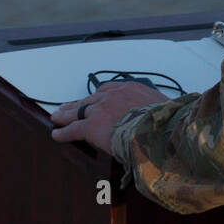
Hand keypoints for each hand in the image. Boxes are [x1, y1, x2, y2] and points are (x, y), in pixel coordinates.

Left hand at [50, 81, 170, 154]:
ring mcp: (101, 109)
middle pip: (90, 98)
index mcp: (131, 89)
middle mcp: (113, 95)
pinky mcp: (92, 126)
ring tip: (57, 117)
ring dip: (66, 114)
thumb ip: (158, 109)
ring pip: (78, 111)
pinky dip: (63, 132)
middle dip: (78, 103)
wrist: (158, 129)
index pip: (110, 90)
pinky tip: (56, 134)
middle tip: (68, 106)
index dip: (100, 97)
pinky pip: (73, 129)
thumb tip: (165, 117)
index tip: (95, 100)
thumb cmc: (167, 121)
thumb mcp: (166, 108)